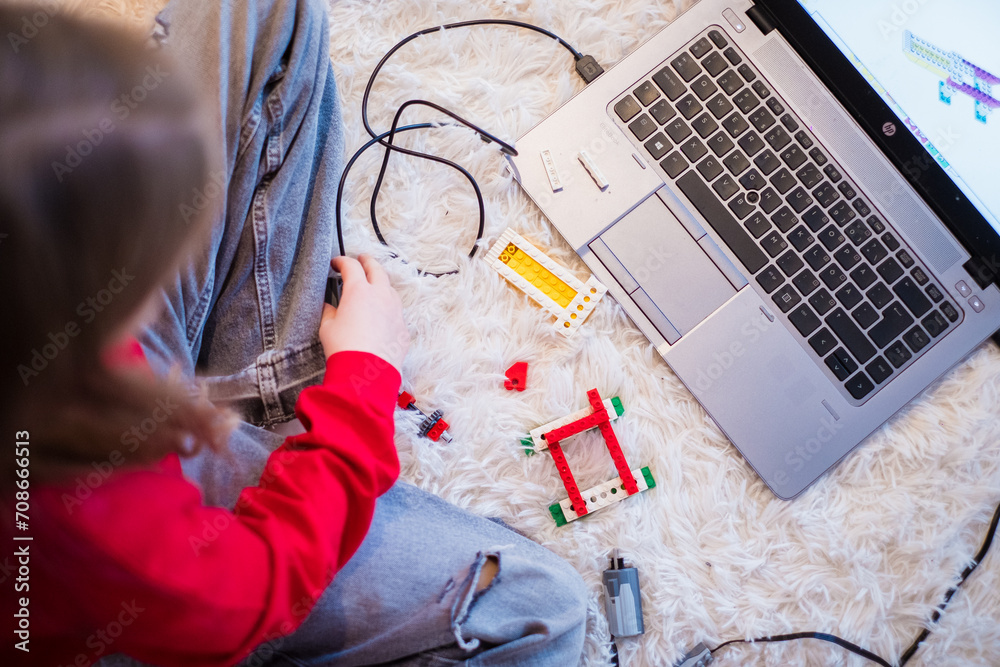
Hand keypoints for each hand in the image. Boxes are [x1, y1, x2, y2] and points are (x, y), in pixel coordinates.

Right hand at [318, 255, 408, 371]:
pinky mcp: (403, 327)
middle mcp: (381, 295)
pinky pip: (396, 311)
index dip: (342, 261)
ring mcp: (395, 310)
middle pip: (376, 269)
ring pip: (390, 289)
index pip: (351, 266)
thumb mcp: (327, 327)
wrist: (366, 372)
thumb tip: (330, 306)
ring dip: (381, 283)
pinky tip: (381, 315)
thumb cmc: (343, 348)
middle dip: (367, 262)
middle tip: (361, 259)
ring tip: (373, 286)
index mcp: (359, 290)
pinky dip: (388, 308)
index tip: (335, 263)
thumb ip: (329, 311)